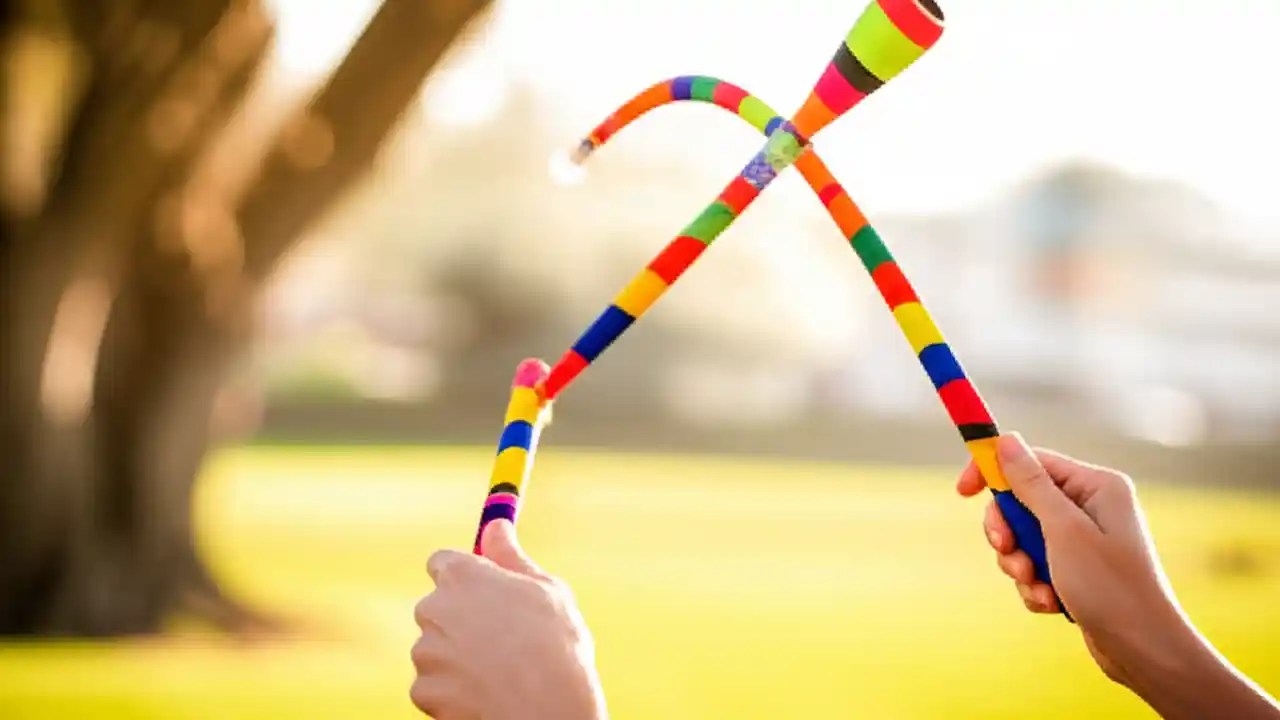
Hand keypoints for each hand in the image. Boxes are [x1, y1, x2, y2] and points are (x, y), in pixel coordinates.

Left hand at [411, 520, 606, 719]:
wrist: (546, 709)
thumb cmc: (555, 644)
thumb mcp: (546, 589)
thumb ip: (511, 557)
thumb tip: (495, 525)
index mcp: (463, 575)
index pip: (442, 561)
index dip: (463, 575)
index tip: (483, 588)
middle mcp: (434, 607)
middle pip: (437, 606)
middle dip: (461, 618)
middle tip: (500, 637)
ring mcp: (425, 651)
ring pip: (437, 648)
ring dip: (458, 656)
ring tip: (500, 670)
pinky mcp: (423, 690)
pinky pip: (435, 684)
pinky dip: (454, 690)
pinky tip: (486, 693)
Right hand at [956, 433, 1183, 683]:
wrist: (1144, 650)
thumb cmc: (1111, 587)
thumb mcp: (1063, 530)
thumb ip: (1031, 484)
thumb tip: (1005, 441)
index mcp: (1096, 486)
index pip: (1031, 461)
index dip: (992, 472)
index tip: (962, 491)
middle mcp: (1091, 506)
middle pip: (1021, 502)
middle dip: (1009, 533)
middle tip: (1008, 552)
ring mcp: (1084, 538)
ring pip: (1024, 537)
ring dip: (1021, 565)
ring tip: (1038, 587)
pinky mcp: (1077, 568)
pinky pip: (1036, 565)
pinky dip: (1035, 585)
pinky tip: (1052, 603)